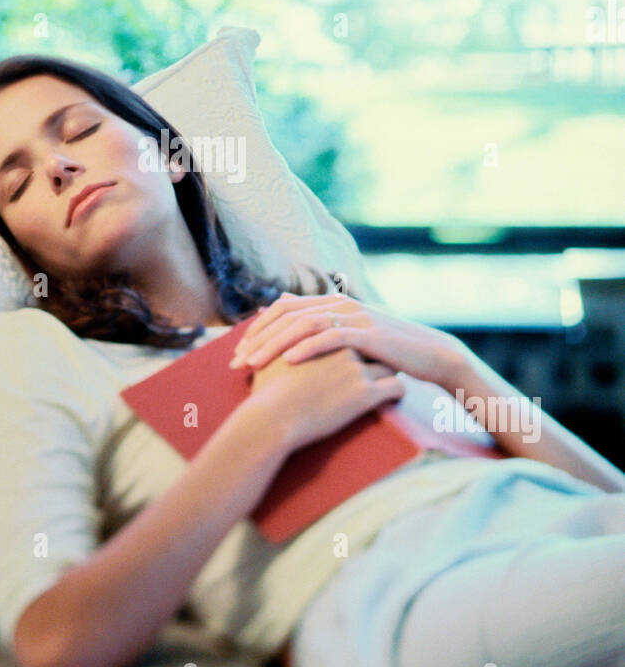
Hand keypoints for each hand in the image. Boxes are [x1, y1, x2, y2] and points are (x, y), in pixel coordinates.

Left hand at [230, 292, 466, 393]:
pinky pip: (331, 337)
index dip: (258, 328)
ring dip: (275, 344)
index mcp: (331, 303)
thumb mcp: (353, 337)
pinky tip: (289, 361)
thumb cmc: (387, 351)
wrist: (430, 353)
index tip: (238, 351)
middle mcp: (339, 304)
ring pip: (303, 325)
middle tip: (236, 361)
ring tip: (254, 363)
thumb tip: (290, 334)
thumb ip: (324, 330)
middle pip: (287, 315)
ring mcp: (354, 317)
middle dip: (258, 338)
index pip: (283, 309)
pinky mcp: (368, 333)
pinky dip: (307, 347)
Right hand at [244, 344, 405, 453]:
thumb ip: (276, 333)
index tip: (366, 349)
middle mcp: (344, 349)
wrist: (271, 418)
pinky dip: (399, 393)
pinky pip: (396, 389)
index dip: (360, 340)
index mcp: (324, 338)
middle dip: (382, 353)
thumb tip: (262, 316)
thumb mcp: (269, 355)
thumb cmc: (266, 391)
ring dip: (393, 372)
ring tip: (395, 380)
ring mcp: (357, 370)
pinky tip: (397, 398)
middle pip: (374, 345)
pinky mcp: (365, 395)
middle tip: (388, 360)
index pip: (352, 331)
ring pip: (389, 366)